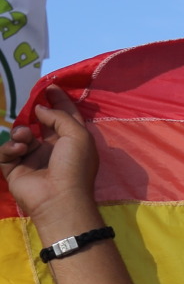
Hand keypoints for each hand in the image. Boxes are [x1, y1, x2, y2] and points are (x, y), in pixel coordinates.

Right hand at [1, 85, 101, 231]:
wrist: (58, 197)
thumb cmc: (74, 166)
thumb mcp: (77, 135)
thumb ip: (59, 116)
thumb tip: (40, 109)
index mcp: (72, 141)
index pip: (65, 116)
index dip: (59, 101)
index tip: (50, 86)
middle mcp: (53, 148)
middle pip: (39, 123)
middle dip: (33, 113)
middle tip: (28, 104)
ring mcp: (33, 158)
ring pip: (20, 134)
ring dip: (20, 132)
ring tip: (25, 137)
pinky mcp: (15, 168)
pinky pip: (6, 150)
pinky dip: (10, 147)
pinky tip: (19, 150)